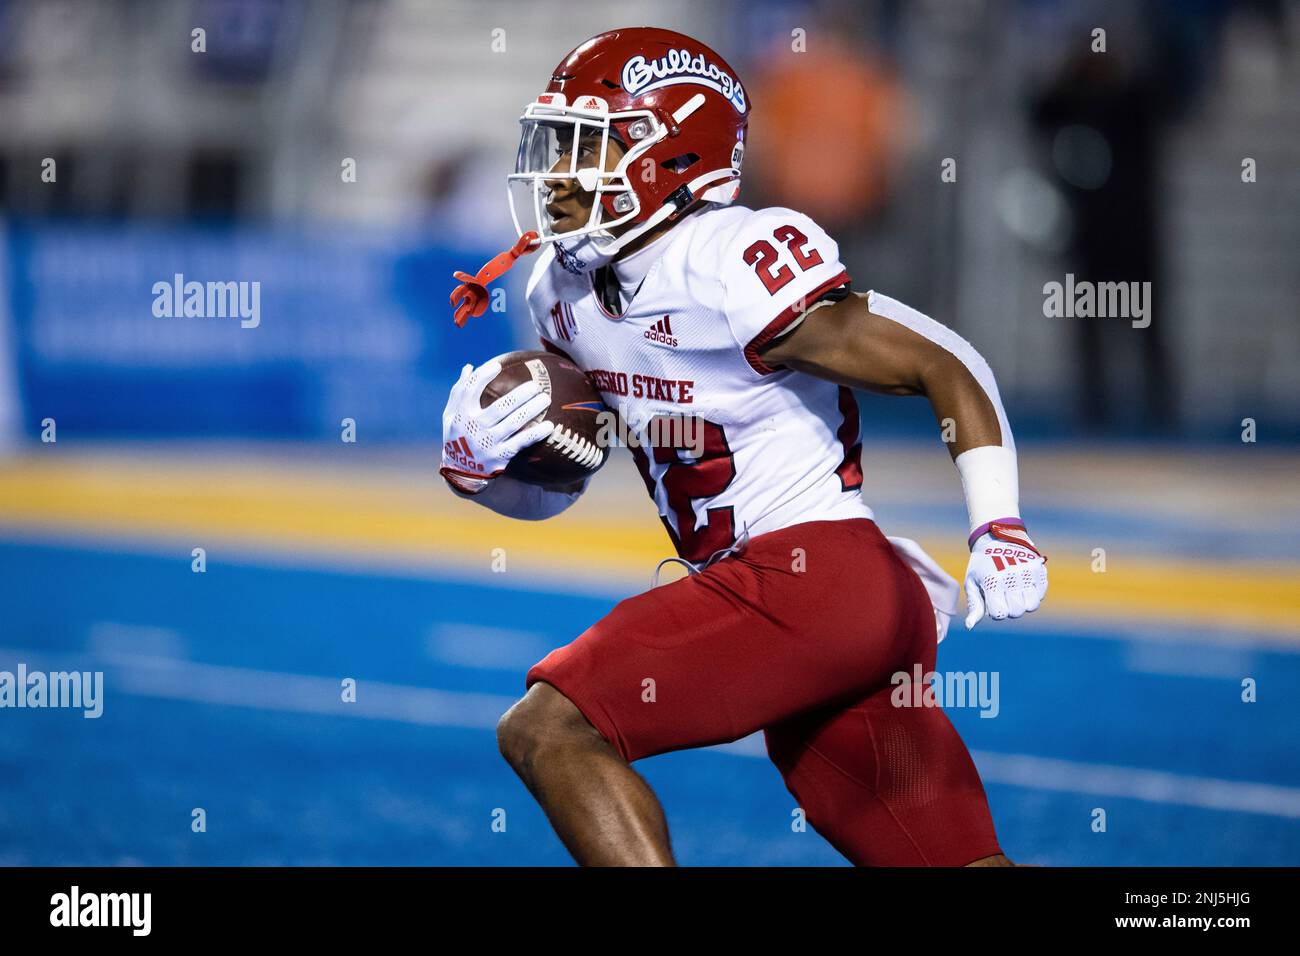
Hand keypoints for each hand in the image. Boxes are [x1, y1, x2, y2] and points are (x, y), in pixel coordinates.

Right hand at [440, 359, 552, 493]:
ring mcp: (488, 443)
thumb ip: (459, 392)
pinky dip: (535, 434)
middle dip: (519, 395)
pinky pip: (521, 443)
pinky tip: (549, 426)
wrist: (461, 471)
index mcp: (460, 415)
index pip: (470, 391)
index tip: (497, 365)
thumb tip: (469, 367)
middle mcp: (474, 428)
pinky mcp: (500, 456)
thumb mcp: (450, 416)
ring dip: (531, 410)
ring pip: (513, 423)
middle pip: (499, 407)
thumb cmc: (458, 436)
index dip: (483, 376)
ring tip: (546, 399)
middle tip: (536, 385)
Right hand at [450, 232, 538, 326]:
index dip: (464, 276)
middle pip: (463, 291)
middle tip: (453, 303)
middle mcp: (475, 285)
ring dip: (460, 312)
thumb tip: (531, 236)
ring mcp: (474, 293)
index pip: (470, 277)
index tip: (456, 275)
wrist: (501, 266)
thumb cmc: (506, 260)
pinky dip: (464, 316)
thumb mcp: (514, 254)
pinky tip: (459, 324)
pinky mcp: (477, 300)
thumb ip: (521, 246)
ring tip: (456, 323)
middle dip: (457, 296)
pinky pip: (469, 309)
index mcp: (481, 276)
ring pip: (464, 303)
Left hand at [963, 522, 1047, 628]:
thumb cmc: (981, 564)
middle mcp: (1012, 577)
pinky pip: (1042, 593)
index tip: (992, 601)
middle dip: (1009, 608)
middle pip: (1017, 612)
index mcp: (993, 581)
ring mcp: (1028, 573)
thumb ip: (974, 606)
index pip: (1000, 614)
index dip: (995, 611)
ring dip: (1023, 602)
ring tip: (1014, 591)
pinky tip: (1023, 583)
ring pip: (1032, 605)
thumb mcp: (972, 582)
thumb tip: (970, 626)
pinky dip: (1034, 593)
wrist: (997, 537)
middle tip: (1003, 595)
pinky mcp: (1040, 569)